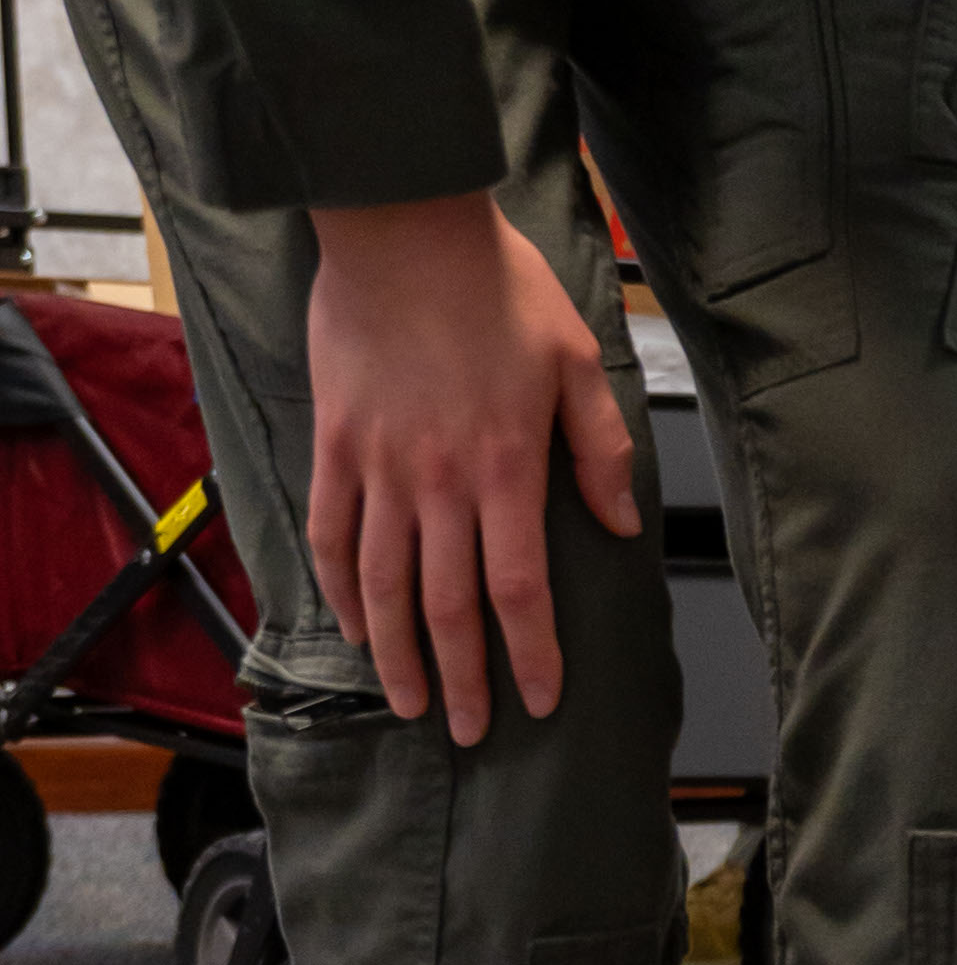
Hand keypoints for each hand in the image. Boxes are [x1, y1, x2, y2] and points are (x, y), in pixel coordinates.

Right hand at [305, 192, 641, 747]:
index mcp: (506, 468)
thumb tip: (619, 522)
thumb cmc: (499, 289)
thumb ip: (597, 447)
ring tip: (407, 705)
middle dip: (463, 679)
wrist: (402, 232)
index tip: (539, 701)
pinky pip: (330, 536)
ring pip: (385, 587)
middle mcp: (439, 483)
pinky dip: (339, 590)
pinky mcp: (334, 446)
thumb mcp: (577, 359)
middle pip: (449, 607)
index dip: (531, 655)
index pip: (520, 590)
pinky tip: (354, 626)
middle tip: (471, 732)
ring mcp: (378, 468)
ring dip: (397, 655)